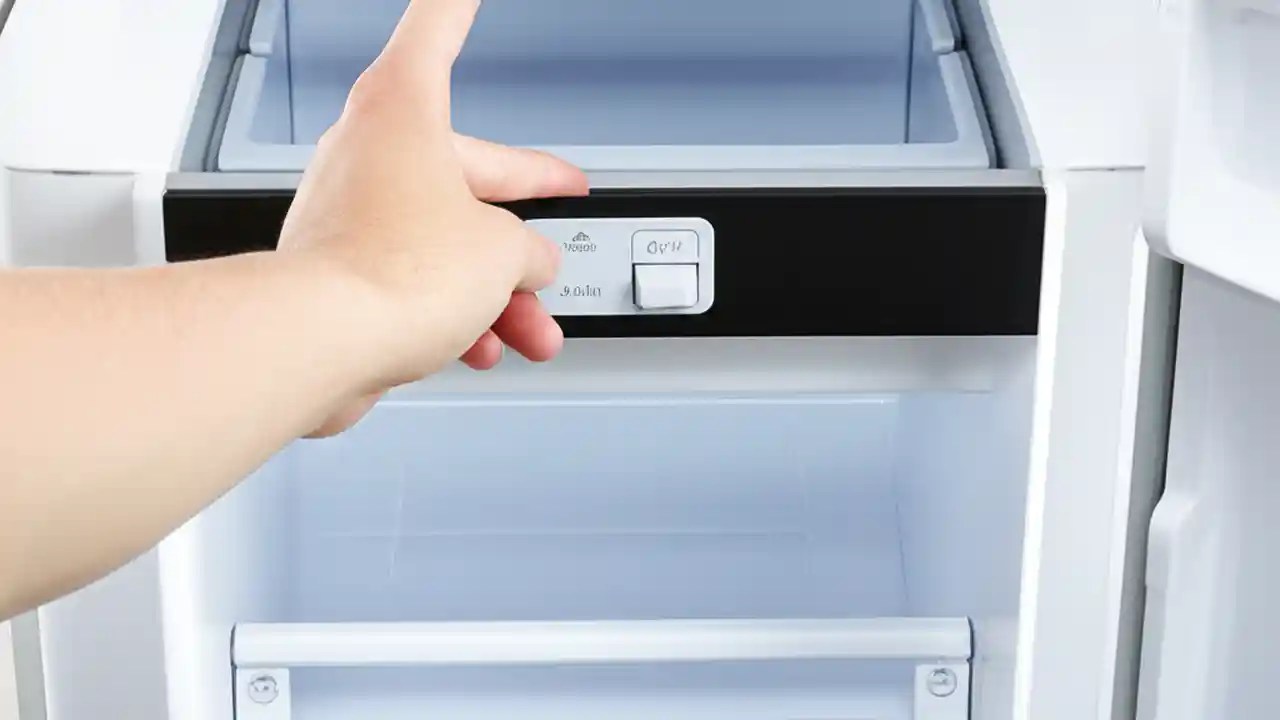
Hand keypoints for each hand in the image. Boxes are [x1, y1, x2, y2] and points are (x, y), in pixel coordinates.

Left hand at [275, 0, 587, 436]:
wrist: (319, 344)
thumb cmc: (389, 272)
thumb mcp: (504, 251)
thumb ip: (529, 248)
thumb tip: (527, 265)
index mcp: (405, 111)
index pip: (437, 27)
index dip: (460, 3)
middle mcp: (369, 154)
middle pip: (466, 166)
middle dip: (522, 216)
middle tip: (564, 196)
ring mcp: (351, 214)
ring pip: (443, 240)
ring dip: (496, 289)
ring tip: (531, 329)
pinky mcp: (340, 272)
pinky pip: (414, 281)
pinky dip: (452, 312)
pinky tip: (481, 346)